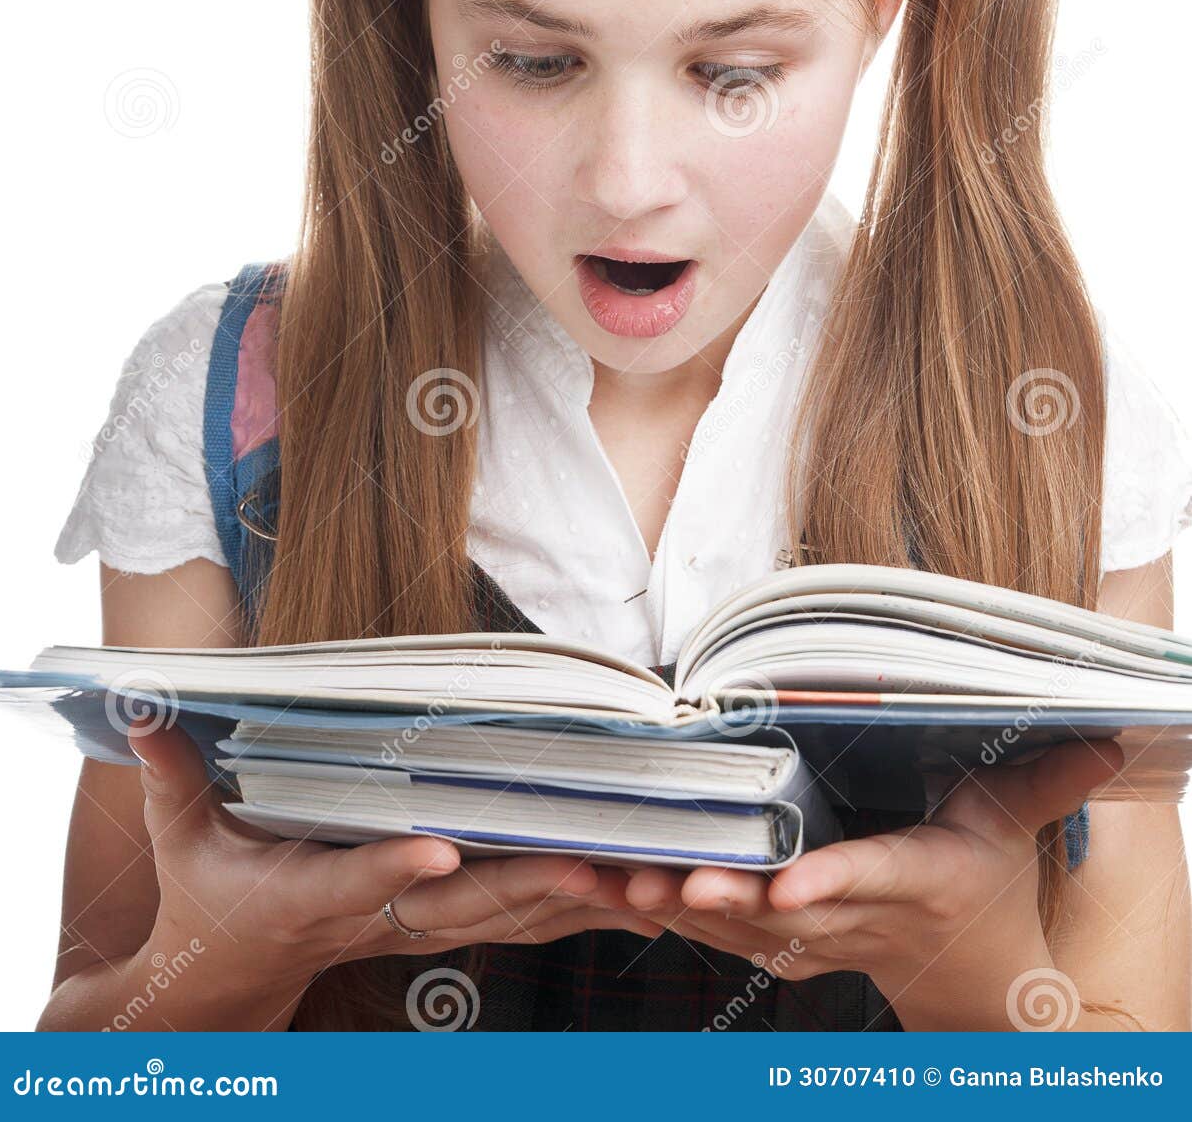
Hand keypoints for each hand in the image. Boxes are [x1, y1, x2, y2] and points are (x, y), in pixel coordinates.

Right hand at [128, 721, 665, 1001]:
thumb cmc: (208, 898)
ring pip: (504, 922)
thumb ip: (171, 775)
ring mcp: (412, 929)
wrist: (229, 981)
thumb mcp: (180, 839)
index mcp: (306, 898)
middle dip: (525, 890)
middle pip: (458, 909)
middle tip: (590, 867)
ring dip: (572, 905)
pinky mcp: (440, 926)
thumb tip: (145, 705)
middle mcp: (373, 920)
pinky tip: (638, 897)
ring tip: (641, 880)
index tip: (441, 847)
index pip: (356, 881)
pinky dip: (577, 912)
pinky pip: (519, 923)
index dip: (397, 866)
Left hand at [620, 737, 1124, 1030]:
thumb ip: (1044, 781)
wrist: (969, 981)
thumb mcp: (1014, 827)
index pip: (871, 877)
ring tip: (621, 883)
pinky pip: (719, 934)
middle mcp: (860, 916)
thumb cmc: (986, 884)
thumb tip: (1105, 737)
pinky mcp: (782, 943)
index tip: (787, 887)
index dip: (830, 882)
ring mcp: (817, 937)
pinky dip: (668, 918)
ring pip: (740, 929)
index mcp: (916, 879)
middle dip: (729, 897)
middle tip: (673, 880)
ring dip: (680, 910)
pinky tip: (613, 891)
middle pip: (787, 909)